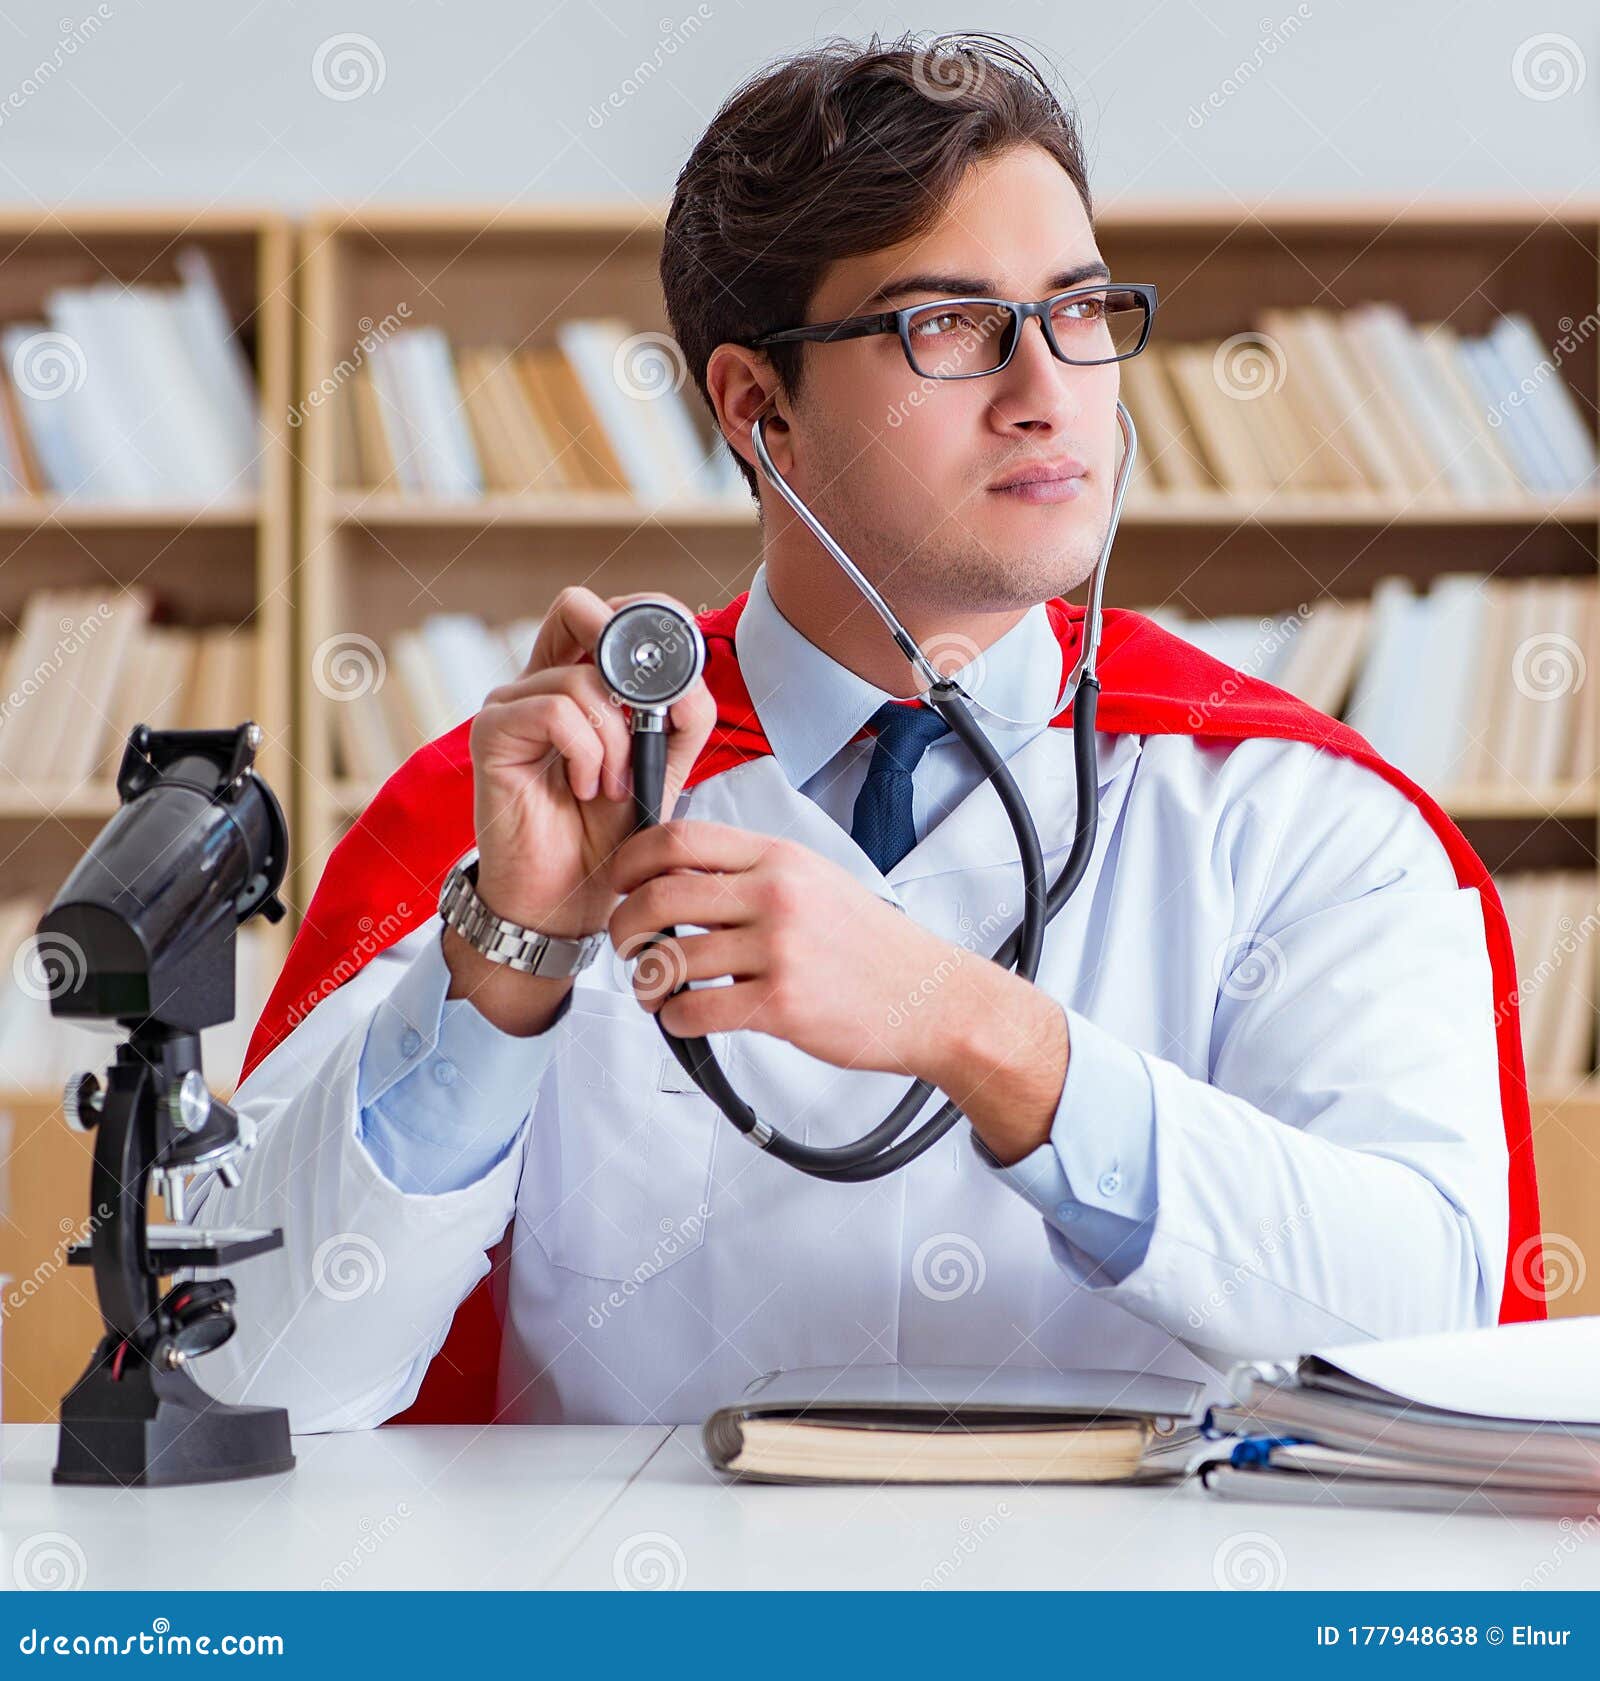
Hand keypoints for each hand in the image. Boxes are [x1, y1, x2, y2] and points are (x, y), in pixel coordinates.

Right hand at [468, 586, 716, 937]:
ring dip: (616, 742)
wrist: (569, 897)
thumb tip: (687, 680)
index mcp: (580, 682)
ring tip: (612, 786)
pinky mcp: (490, 732)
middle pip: (576, 607)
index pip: (606, 612)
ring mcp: (511, 704)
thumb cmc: (606, 834)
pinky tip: (584, 789)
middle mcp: (540, 682)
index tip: (675, 667)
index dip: (644, 619)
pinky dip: (586, 754)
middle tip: (645, 715)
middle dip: (626, 657)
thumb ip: (682, 719)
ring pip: (582, 681)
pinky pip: (554, 712)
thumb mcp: (663, 768)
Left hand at [605, 819, 972, 1079]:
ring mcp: (778, 950)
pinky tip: (683, 1017)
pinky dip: (675, 1018)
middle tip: (623, 942)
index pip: (679, 839)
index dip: (630, 860)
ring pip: (669, 959)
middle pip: (659, 896)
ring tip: (652, 989)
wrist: (930, 997)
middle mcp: (776, 896)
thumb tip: (680, 872)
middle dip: (623, 924)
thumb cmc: (872, 946)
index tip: (617, 882)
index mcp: (780, 858)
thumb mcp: (816, 881)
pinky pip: (695, 1009)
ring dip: (645, 980)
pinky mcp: (781, 1004)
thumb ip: (754, 871)